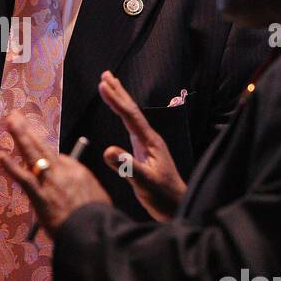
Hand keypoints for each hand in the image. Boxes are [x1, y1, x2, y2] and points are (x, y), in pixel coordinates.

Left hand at [0, 111, 110, 235]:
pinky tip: (2, 156)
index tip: (41, 157)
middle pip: (43, 146)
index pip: (59, 158)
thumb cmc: (98, 221)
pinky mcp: (40, 195)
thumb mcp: (98, 199)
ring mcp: (50, 181)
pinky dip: (11, 166)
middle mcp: (64, 171)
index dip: (48, 158)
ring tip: (10, 122)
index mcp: (79, 172)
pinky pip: (23, 177)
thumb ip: (85, 190)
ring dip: (20, 136)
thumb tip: (75, 190)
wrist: (95, 232)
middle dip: (28, 130)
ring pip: (32, 153)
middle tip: (16, 116)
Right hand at [98, 71, 185, 221]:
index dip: (116, 100)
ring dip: (121, 100)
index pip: (130, 116)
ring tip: (110, 85)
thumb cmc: (163, 197)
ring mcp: (147, 144)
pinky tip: (121, 114)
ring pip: (132, 116)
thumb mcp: (144, 182)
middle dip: (118, 92)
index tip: (103, 84)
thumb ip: (127, 166)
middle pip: (132, 110)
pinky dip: (123, 115)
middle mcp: (149, 139)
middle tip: (106, 74)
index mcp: (150, 142)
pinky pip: (131, 126)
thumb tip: (108, 150)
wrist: (178, 206)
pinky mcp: (145, 151)